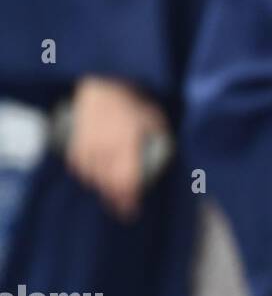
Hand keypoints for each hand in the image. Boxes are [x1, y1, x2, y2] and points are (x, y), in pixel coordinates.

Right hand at [65, 76, 168, 221]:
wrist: (105, 85)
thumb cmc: (136, 103)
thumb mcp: (156, 121)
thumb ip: (160, 143)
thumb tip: (171, 161)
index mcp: (127, 143)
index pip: (126, 181)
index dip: (128, 200)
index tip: (132, 211)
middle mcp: (105, 148)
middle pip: (108, 184)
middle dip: (116, 199)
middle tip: (124, 208)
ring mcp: (87, 146)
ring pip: (93, 178)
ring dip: (103, 188)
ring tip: (113, 193)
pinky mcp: (75, 143)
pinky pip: (80, 168)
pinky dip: (89, 176)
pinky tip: (97, 177)